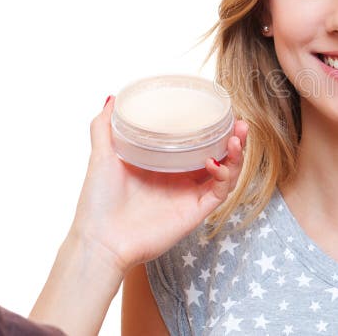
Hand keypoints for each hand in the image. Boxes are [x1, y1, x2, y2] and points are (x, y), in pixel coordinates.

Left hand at [68, 96, 247, 274]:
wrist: (99, 239)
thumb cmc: (97, 203)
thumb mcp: (102, 156)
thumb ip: (104, 127)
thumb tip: (112, 97)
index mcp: (166, 167)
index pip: (199, 145)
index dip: (214, 130)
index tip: (220, 112)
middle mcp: (182, 181)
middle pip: (220, 157)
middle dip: (234, 140)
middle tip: (240, 124)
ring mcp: (190, 196)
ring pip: (227, 174)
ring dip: (237, 156)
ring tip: (237, 139)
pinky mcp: (195, 212)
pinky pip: (219, 193)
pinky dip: (223, 176)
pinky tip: (214, 163)